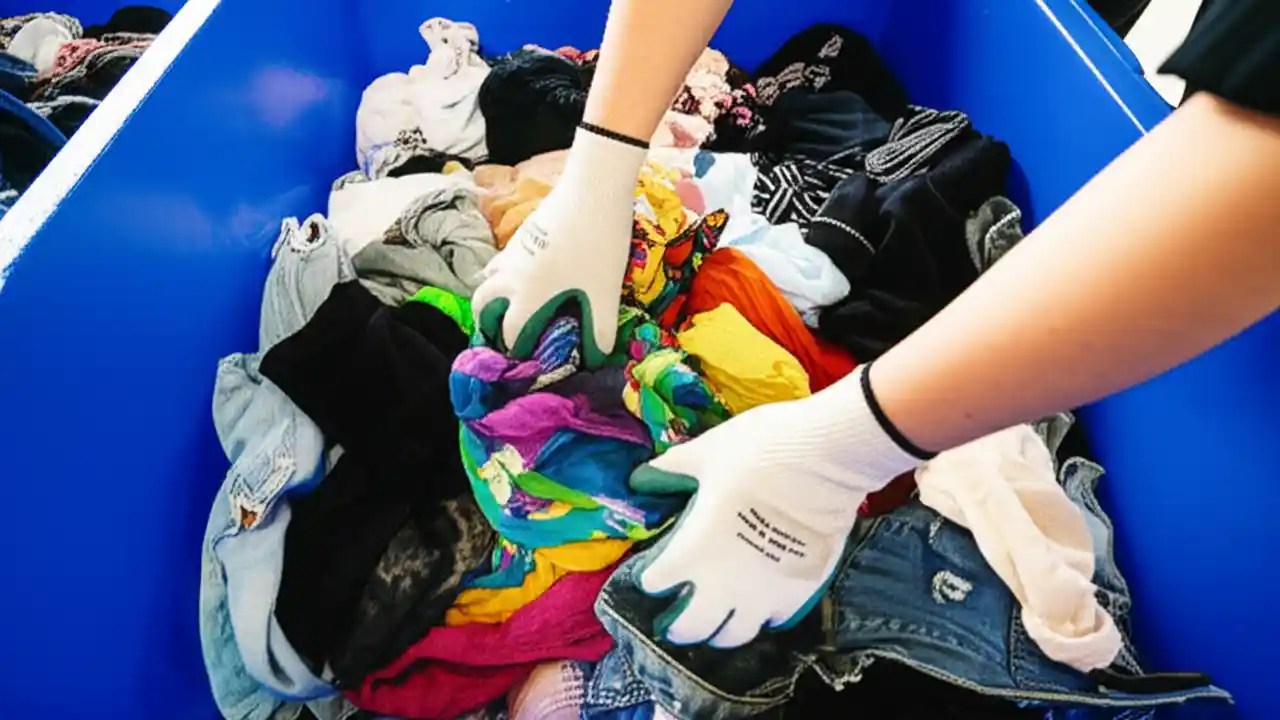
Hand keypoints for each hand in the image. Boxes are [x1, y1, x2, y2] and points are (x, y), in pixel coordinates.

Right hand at [472, 129, 646, 367]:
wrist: (594, 187)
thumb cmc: (598, 244)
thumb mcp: (604, 293)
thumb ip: (599, 330)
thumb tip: (597, 357)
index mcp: (526, 293)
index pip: (510, 332)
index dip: (517, 351)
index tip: (529, 363)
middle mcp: (511, 273)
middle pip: (483, 303)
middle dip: (488, 322)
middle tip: (505, 335)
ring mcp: (514, 249)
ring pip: (489, 277)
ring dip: (495, 294)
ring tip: (515, 306)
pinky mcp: (524, 232)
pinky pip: (504, 260)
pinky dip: (507, 273)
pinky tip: (534, 275)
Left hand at [628, 366, 921, 647]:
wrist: (826, 459)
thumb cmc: (758, 452)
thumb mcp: (705, 453)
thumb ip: (671, 471)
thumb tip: (641, 478)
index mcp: (691, 552)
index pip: (655, 582)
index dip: (651, 578)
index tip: (653, 571)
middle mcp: (722, 584)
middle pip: (689, 629)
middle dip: (677, 625)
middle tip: (675, 617)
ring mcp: (762, 596)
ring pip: (733, 636)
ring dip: (719, 631)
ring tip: (718, 618)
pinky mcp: (798, 594)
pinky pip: (773, 622)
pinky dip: (761, 618)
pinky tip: (760, 604)